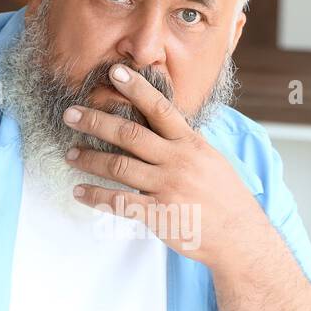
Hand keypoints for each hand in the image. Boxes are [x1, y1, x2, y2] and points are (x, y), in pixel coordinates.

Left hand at [63, 63, 269, 270]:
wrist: (240, 237)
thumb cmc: (225, 198)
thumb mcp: (210, 160)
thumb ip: (183, 143)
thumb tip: (161, 125)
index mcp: (190, 144)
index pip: (160, 108)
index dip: (136, 88)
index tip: (114, 73)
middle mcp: (178, 161)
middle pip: (130, 134)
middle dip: (96, 122)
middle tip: (70, 114)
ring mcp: (167, 188)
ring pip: (119, 166)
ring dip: (89, 158)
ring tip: (70, 153)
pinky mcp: (159, 214)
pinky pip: (119, 202)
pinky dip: (95, 196)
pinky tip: (80, 191)